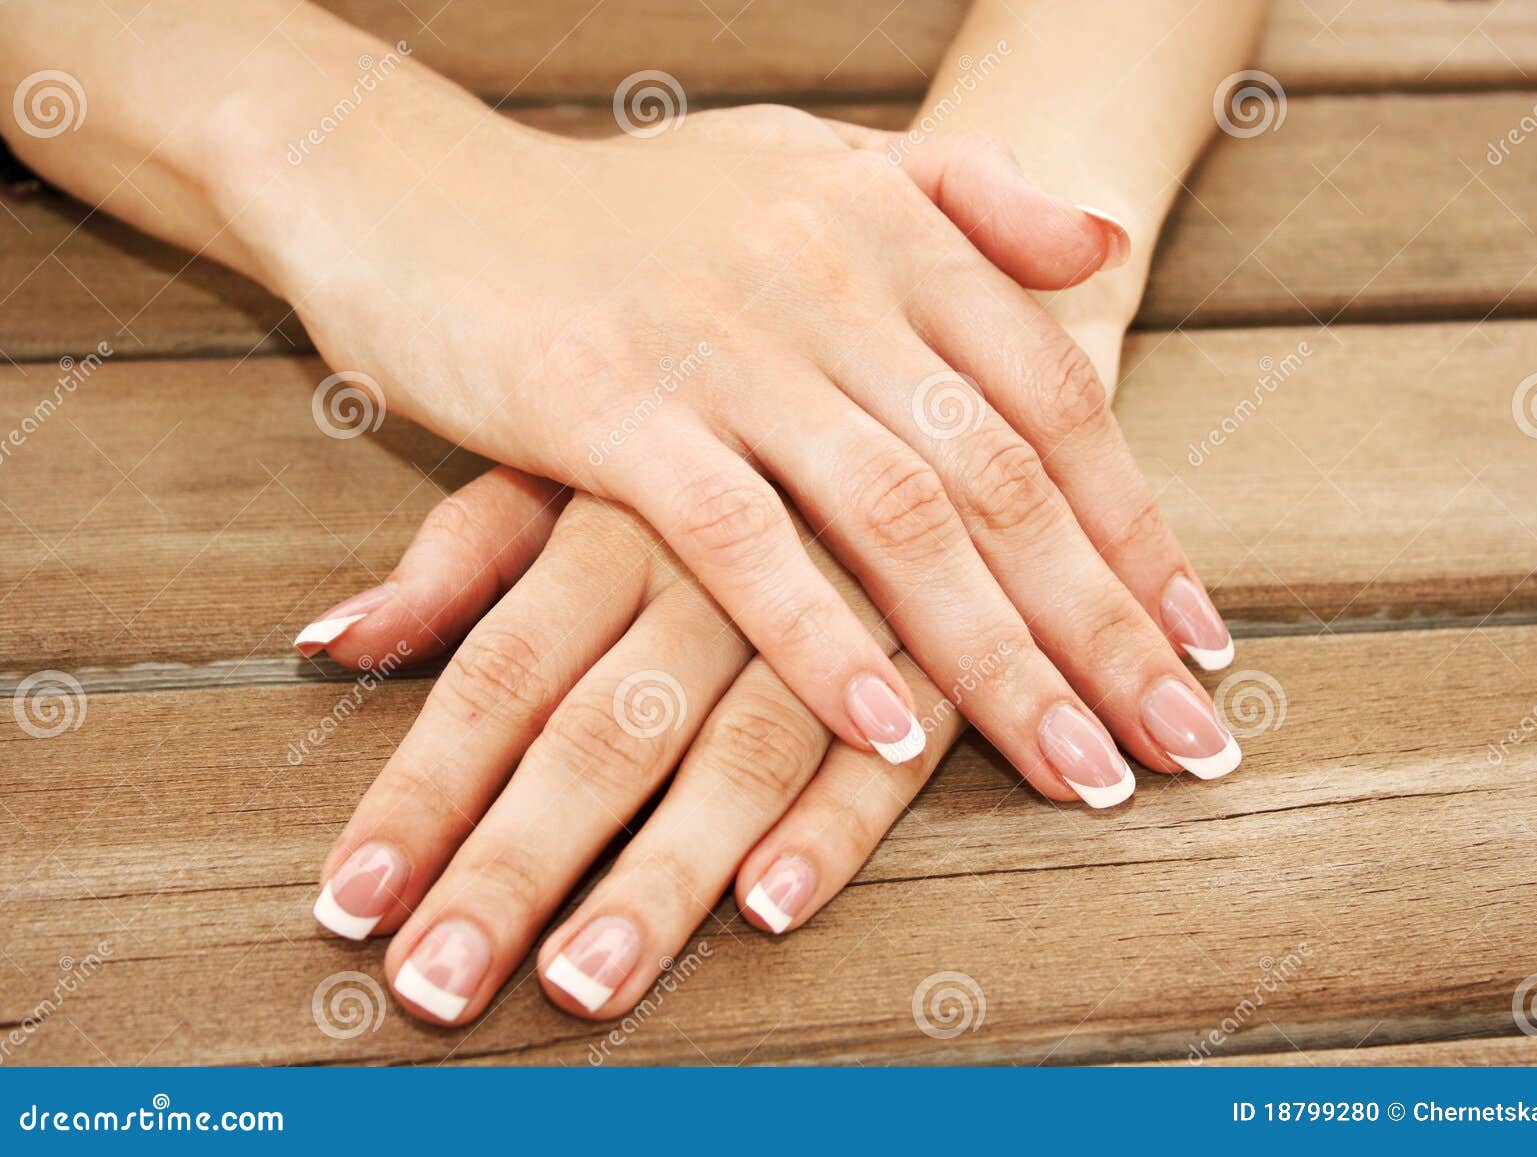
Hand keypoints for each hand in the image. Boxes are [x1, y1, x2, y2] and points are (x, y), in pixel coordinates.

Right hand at [241, 98, 1235, 783]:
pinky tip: (887, 730)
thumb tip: (1107, 240)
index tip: (1200, 643)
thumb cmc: (620, 206)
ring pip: (898, 519)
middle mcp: (829, 279)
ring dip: (997, 659)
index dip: (1137, 527)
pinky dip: (821, 638)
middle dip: (1104, 624)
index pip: (1056, 395)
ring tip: (1076, 768)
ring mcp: (722, 344)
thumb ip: (964, 199)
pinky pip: (742, 542)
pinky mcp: (609, 406)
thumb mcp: (804, 164)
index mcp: (890, 228)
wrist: (414, 184)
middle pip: (1004, 477)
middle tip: (1180, 744)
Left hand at [307, 468, 984, 1022]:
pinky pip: (889, 748)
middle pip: (604, 733)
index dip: (423, 797)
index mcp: (616, 515)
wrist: (895, 337)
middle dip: (518, 866)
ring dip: (665, 874)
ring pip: (739, 752)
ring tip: (587, 983)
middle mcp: (714, 570)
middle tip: (441, 988)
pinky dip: (832, 824)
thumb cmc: (710, 415)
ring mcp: (831, 609)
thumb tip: (330, 640)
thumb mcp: (583, 452)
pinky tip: (770, 906)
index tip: (353, 908)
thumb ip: (463, 551)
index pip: (500, 676)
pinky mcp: (931, 647)